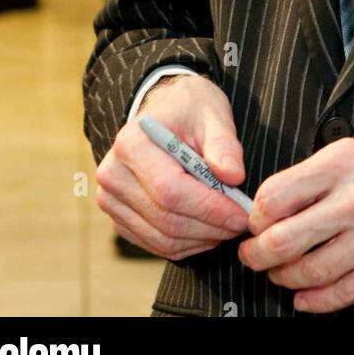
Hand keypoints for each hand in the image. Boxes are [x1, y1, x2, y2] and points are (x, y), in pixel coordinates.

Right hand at [96, 73, 249, 258]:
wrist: (165, 111)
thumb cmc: (190, 110)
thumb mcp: (213, 115)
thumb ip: (224, 145)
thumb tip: (234, 177)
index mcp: (132, 143)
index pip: (170, 190)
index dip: (210, 208)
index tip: (242, 214)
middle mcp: (113, 174)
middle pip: (166, 219)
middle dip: (211, 226)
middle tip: (242, 222)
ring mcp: (111, 199)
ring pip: (162, 238)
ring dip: (202, 239)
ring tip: (228, 224)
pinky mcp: (119, 218)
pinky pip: (155, 244)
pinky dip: (188, 244)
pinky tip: (209, 228)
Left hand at [239, 113, 353, 312]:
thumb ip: (333, 163)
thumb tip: (297, 187)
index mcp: (346, 162)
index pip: (279, 194)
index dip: (257, 212)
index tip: (255, 218)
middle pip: (285, 239)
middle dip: (258, 253)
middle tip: (251, 254)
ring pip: (310, 272)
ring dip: (284, 278)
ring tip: (278, 274)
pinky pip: (346, 293)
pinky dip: (318, 302)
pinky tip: (306, 299)